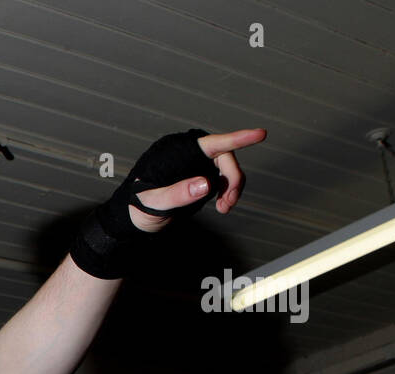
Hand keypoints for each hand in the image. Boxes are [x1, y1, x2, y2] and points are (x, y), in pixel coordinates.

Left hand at [129, 128, 266, 231]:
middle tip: (228, 204)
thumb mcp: (155, 202)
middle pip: (225, 158)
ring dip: (232, 188)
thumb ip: (178, 194)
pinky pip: (223, 180)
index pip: (212, 143)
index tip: (260, 134)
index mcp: (178, 152)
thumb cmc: (138, 206)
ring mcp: (197, 165)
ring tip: (225, 209)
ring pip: (227, 170)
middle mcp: (190, 154)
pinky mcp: (200, 177)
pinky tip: (221, 206)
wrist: (134, 217)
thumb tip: (206, 184)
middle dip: (233, 180)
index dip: (238, 138)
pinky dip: (227, 192)